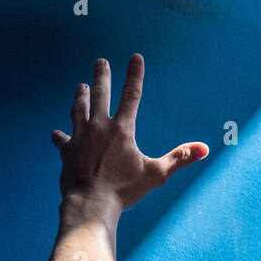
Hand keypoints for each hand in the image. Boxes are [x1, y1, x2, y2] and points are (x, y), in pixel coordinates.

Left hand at [51, 54, 208, 209]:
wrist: (91, 203)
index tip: (134, 57)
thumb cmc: (124, 190)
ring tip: (80, 86)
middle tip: (100, 62)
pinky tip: (56, 134)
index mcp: (122, 129)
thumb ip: (180, 159)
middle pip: (100, 94)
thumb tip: (204, 149)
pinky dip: (60, 137)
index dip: (134, 75)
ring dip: (80, 97)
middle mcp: (99, 127)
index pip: (131, 95)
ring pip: (79, 110)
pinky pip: (62, 140)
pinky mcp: (67, 152)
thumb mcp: (156, 174)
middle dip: (101, 76)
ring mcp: (80, 138)